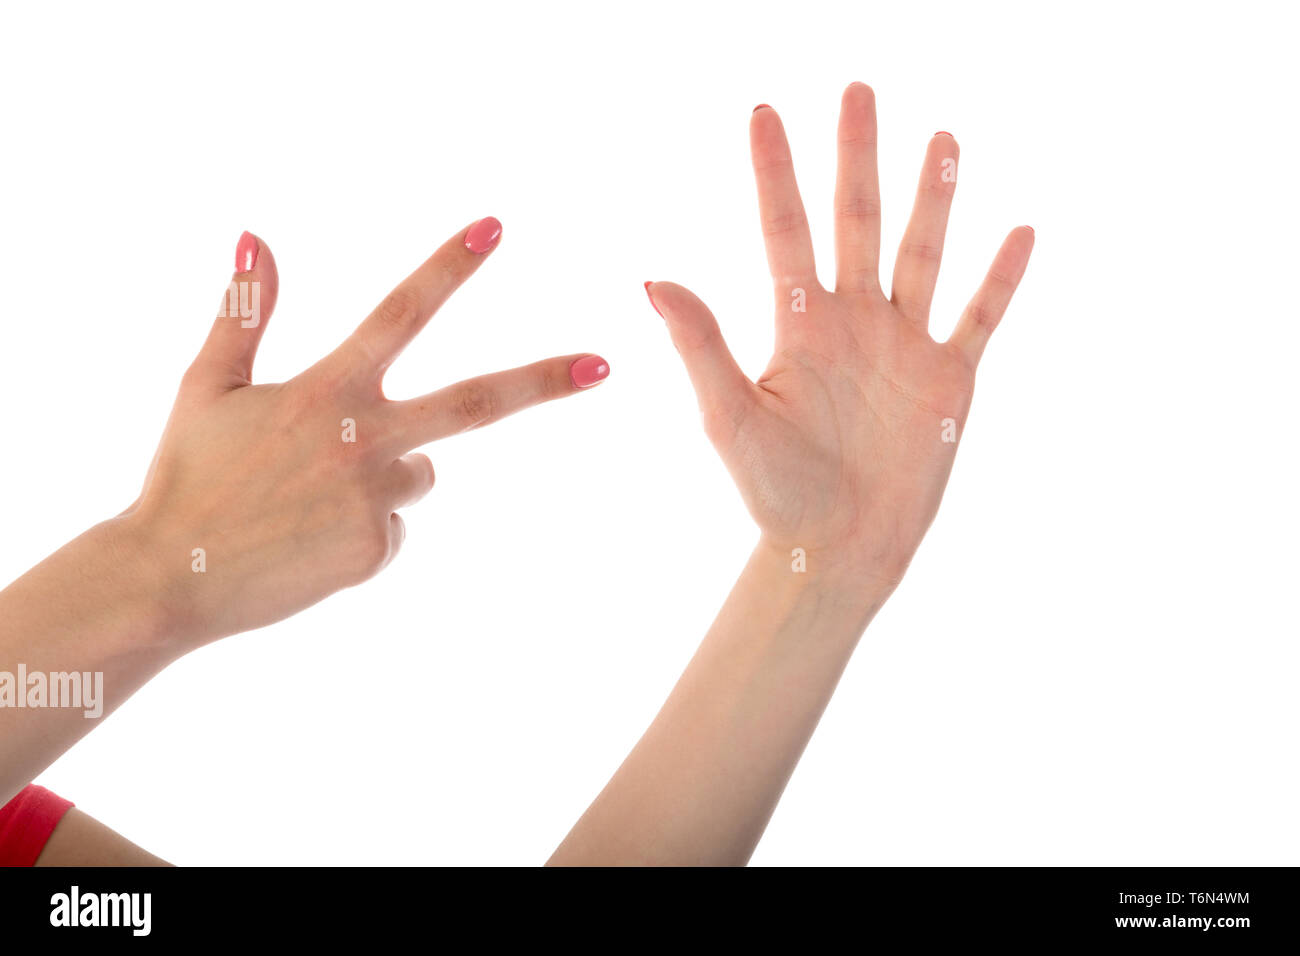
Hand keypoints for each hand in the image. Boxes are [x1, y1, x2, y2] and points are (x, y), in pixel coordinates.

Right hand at [124, 220, 608, 647]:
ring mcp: (374, 501)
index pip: (399, 313)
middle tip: (604, 364)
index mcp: (324, 390)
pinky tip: (310, 539)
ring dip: (384, 473)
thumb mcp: (206, 386)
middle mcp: (362, 441)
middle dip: (544, 381)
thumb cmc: (184, 476)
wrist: (168, 579)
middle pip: (474, 404)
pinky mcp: (376, 552)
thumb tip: (256, 233)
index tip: (495, 227)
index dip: (448, 266)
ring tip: (308, 498)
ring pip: (419, 470)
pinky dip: (364, 526)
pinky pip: (393, 527)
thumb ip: (244, 311)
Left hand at [645, 84, 1032, 583]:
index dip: (774, 173)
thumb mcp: (730, 417)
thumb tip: (652, 280)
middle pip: (856, 223)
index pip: (784, 230)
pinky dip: (1000, 278)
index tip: (763, 112)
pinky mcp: (949, 380)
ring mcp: (904, 346)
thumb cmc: (774, 491)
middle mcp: (852, 321)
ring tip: (942, 139)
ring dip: (933, 199)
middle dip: (857, 158)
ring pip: (921, 255)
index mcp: (797, 325)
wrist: (837, 549)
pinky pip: (979, 317)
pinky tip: (1018, 230)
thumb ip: (702, 345)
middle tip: (857, 92)